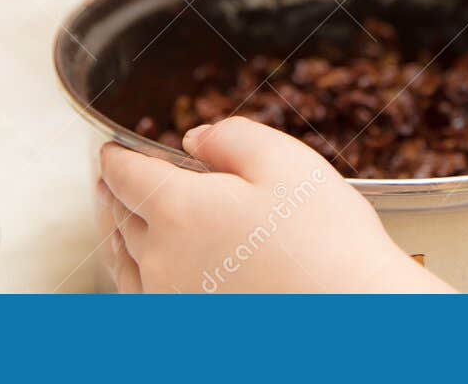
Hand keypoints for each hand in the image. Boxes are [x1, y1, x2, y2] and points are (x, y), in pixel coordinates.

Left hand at [95, 117, 452, 292]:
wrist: (355, 318)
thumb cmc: (327, 241)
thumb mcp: (286, 161)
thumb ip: (232, 137)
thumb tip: (194, 140)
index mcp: (180, 210)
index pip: (126, 176)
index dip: (116, 156)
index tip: (112, 147)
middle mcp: (163, 261)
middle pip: (120, 217)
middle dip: (114, 190)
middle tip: (113, 177)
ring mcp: (173, 303)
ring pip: (124, 262)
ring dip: (116, 232)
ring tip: (116, 218)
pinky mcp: (189, 330)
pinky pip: (143, 297)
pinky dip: (132, 272)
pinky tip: (144, 268)